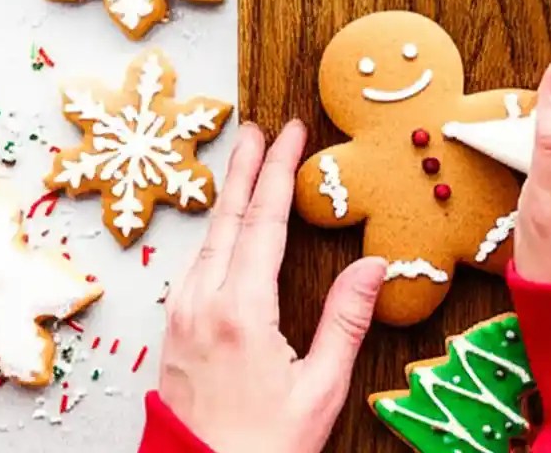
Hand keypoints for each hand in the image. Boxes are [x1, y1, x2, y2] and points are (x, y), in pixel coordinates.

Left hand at [158, 122, 386, 452]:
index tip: (289, 134)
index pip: (263, 222)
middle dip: (244, 168)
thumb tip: (375, 265)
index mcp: (240, 312)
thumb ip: (346, 320)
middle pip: (227, 219)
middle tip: (258, 129)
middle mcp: (202, 304)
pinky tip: (225, 231)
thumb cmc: (265, 446)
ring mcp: (182, 316)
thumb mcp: (321, 388)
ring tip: (243, 165)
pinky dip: (216, 233)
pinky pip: (196, 265)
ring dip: (228, 198)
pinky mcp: (175, 331)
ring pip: (207, 239)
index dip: (277, 171)